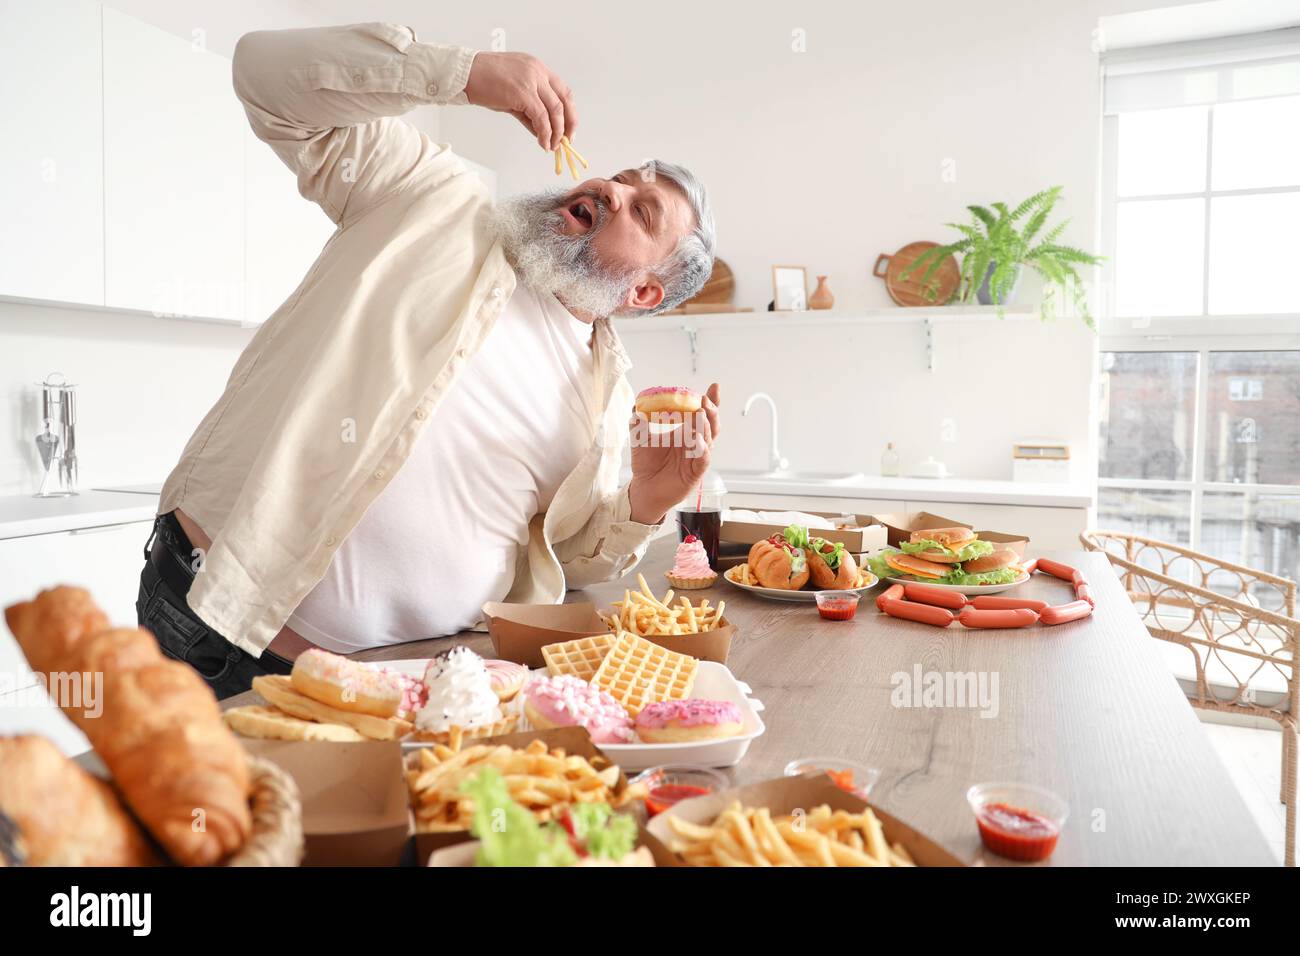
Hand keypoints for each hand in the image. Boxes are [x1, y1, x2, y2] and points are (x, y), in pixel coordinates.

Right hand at [464, 51, 575, 150]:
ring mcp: (532, 81)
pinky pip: (541, 118)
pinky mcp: (523, 93)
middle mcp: (538, 72)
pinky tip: (543, 143)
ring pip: (555, 111)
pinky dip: (545, 133)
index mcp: (537, 68)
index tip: (569, 129)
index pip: (563, 91)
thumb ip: (529, 110)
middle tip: (567, 141)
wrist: (465, 74)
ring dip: (557, 132)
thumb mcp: (513, 93)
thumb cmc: (484, 81)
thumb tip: (541, 131)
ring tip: (552, 146)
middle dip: (569, 124)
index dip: (570, 112)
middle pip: (564, 100)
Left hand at [627, 384, 720, 525]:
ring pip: (709, 439)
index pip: (703, 413)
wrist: (643, 488)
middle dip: (711, 411)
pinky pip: (703, 460)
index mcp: (686, 431)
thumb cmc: (646, 463)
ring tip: (701, 414)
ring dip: (706, 426)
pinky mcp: (695, 473)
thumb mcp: (640, 438)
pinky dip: (702, 450)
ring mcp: (697, 457)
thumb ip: (639, 422)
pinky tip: (698, 441)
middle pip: (711, 424)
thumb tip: (635, 405)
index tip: (714, 387)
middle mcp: (695, 442)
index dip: (711, 401)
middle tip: (704, 401)